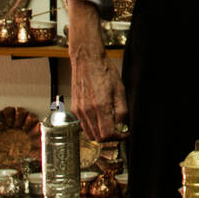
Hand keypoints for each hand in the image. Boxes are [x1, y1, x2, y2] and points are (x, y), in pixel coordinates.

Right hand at [67, 0, 128, 141]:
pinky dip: (92, 126)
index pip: (106, 134)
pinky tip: (100, 117)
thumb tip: (122, 125)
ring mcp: (79, 110)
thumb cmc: (103, 71)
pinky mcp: (75, 108)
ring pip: (89, 133)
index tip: (123, 133)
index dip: (117, 137)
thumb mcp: (119, 89)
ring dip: (100, 133)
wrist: (86, 59)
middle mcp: (87, 110)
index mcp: (100, 106)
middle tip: (118, 130)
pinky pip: (83, 124)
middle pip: (97, 137)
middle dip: (110, 137)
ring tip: (110, 125)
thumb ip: (122, 110)